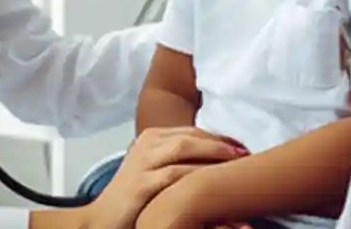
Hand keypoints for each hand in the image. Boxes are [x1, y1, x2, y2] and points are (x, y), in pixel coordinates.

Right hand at [81, 127, 246, 228]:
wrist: (103, 219)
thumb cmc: (133, 198)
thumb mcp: (155, 170)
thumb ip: (178, 160)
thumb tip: (216, 158)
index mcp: (152, 137)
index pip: (193, 130)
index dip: (220, 138)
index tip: (243, 147)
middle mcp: (147, 144)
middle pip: (192, 136)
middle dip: (222, 144)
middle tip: (246, 155)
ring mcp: (143, 162)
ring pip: (186, 149)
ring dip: (215, 156)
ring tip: (239, 165)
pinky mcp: (142, 183)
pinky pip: (177, 176)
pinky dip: (200, 179)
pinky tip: (217, 185)